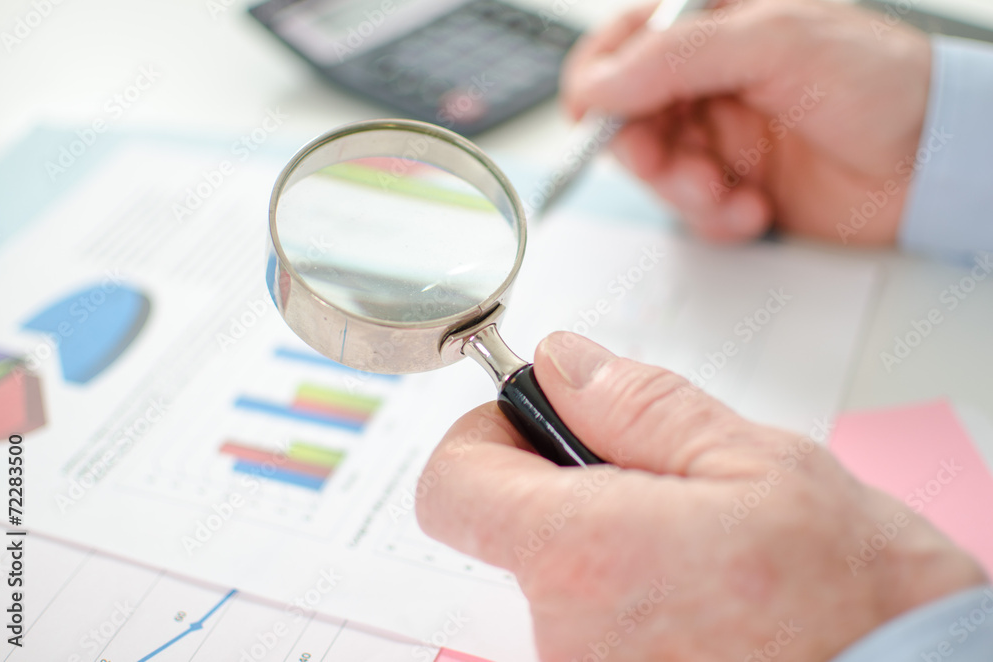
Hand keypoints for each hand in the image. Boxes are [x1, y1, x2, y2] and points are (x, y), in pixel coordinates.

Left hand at [416, 332, 985, 661]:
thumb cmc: (855, 596)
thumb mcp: (756, 462)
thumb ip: (639, 406)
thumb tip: (560, 364)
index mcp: (582, 554)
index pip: (451, 485)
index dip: (486, 436)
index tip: (541, 420)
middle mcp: (563, 634)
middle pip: (512, 528)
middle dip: (572, 487)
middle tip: (667, 485)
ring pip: (561, 576)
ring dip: (612, 543)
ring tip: (704, 549)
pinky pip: (594, 625)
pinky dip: (632, 595)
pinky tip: (705, 595)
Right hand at [561, 0, 931, 245]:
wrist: (935, 163)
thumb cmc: (881, 83)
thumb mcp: (775, 43)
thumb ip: (678, 58)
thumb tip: (601, 84)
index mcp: (711, 26)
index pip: (620, 50)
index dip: (598, 86)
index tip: (600, 119)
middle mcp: (708, 82)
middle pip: (626, 120)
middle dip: (646, 153)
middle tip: (677, 167)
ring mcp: (719, 137)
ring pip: (655, 173)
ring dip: (684, 191)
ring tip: (727, 191)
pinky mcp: (734, 186)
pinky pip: (690, 213)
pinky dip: (716, 218)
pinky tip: (755, 207)